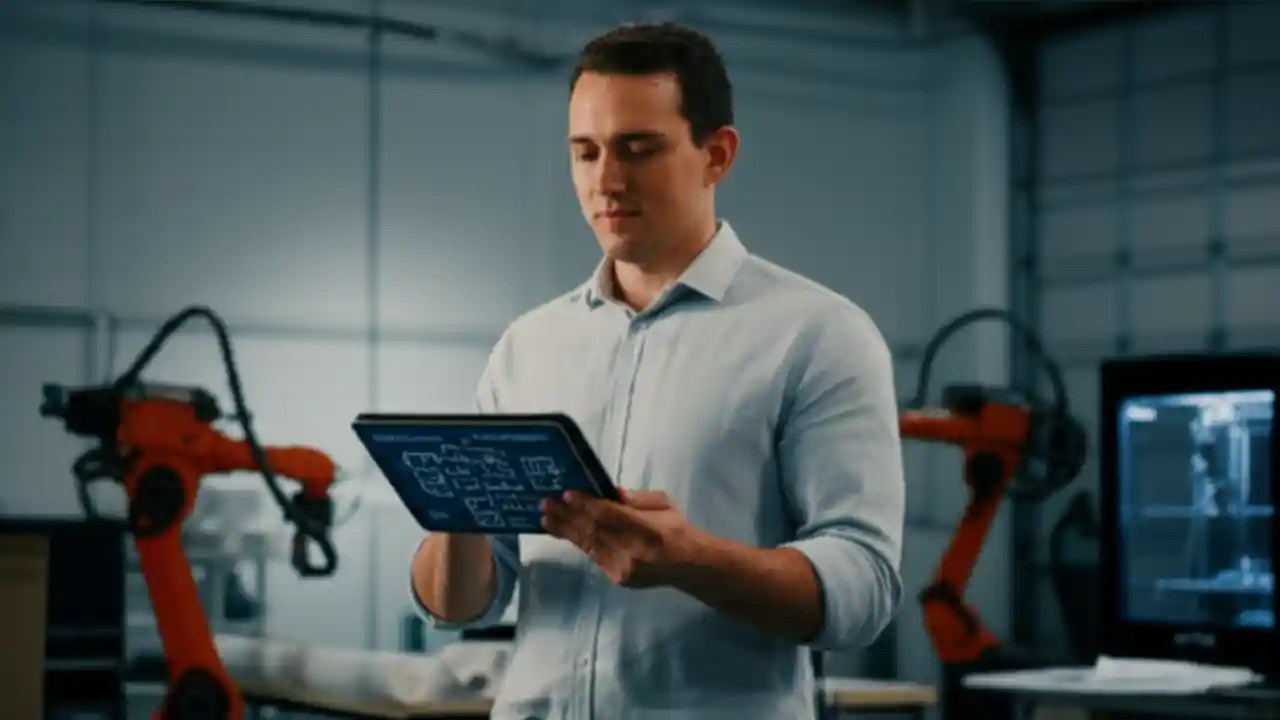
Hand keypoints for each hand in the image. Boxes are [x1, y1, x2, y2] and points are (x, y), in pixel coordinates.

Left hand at [540, 488, 697, 587]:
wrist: (689, 566)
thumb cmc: (676, 529)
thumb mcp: (663, 505)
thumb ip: (637, 499)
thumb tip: (611, 493)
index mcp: (647, 530)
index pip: (609, 515)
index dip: (586, 504)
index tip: (566, 494)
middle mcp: (632, 552)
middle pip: (593, 530)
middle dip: (567, 515)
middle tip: (546, 502)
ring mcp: (622, 568)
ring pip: (588, 545)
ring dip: (565, 530)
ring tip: (546, 518)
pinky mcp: (616, 578)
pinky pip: (593, 556)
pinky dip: (577, 542)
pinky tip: (563, 532)